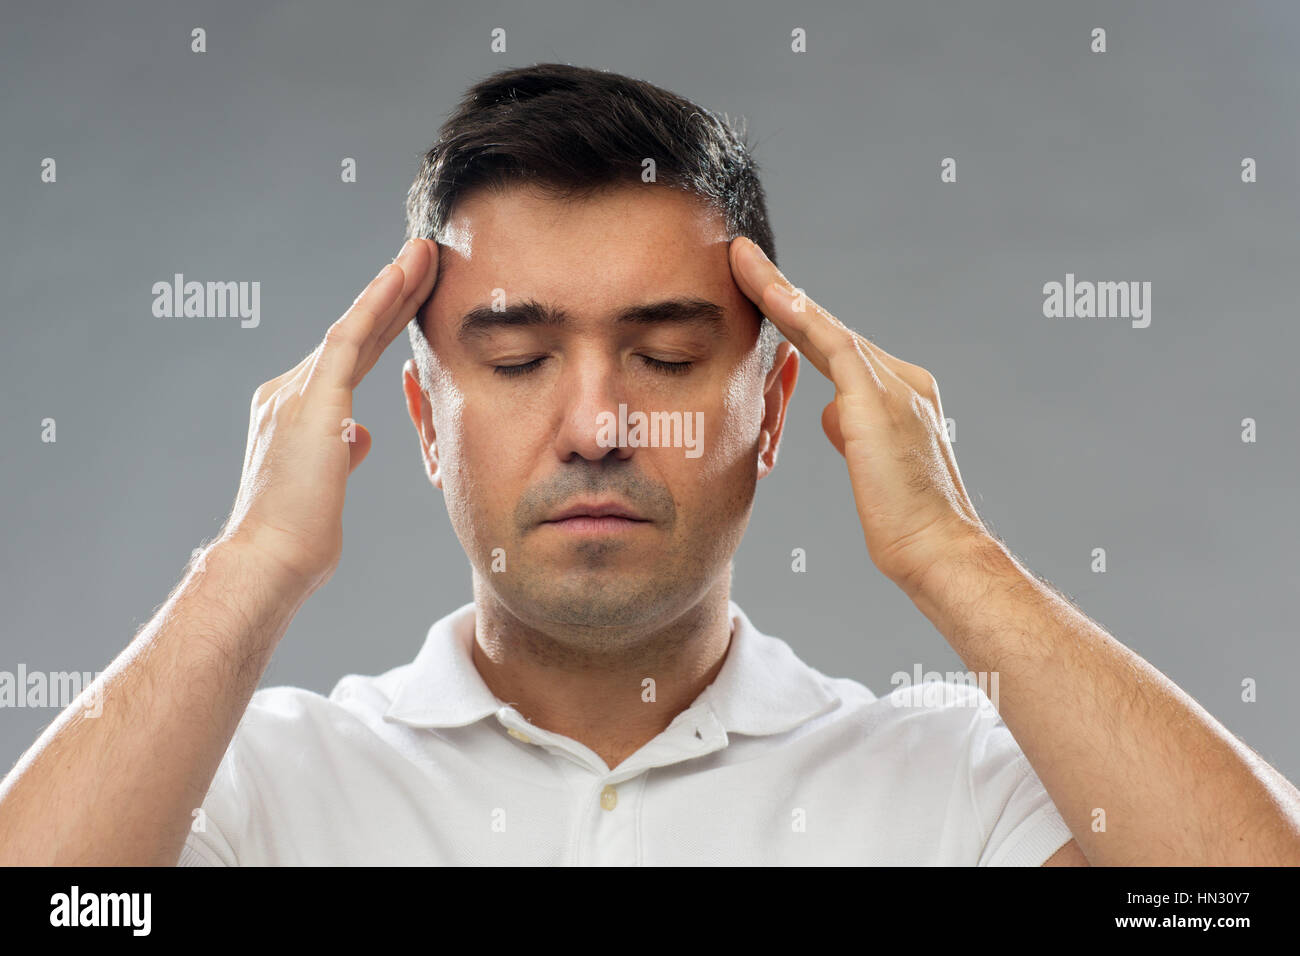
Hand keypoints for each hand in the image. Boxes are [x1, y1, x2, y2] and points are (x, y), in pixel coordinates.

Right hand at [220, 238, 438, 593]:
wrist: (269, 561)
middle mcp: (291, 392)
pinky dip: (376, 304)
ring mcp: (297, 393)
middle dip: (394, 293)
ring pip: (355, 327)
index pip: (352, 357)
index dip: (386, 322)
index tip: (416, 294)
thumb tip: (361, 436)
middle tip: (426, 256)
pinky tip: (400, 274)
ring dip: (393, 286)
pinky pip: (349, 339)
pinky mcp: (312, 402)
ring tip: (425, 252)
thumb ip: (342, 451)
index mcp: (298, 412)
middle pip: (355, 333)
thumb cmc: (298, 538)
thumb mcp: (330, 487)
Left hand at [729, 236, 989, 594]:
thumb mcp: (871, 469)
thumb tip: (832, 412)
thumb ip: (853, 431)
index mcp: (901, 394)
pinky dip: (797, 315)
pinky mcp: (878, 399)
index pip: (837, 348)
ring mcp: (893, 384)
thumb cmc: (905, 524)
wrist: (938, 549)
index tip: (763, 294)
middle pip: (828, 326)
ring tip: (740, 260)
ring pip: (824, 325)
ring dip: (777, 290)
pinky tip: (768, 291)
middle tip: (742, 258)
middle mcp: (901, 379)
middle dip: (781, 292)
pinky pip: (831, 344)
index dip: (797, 320)